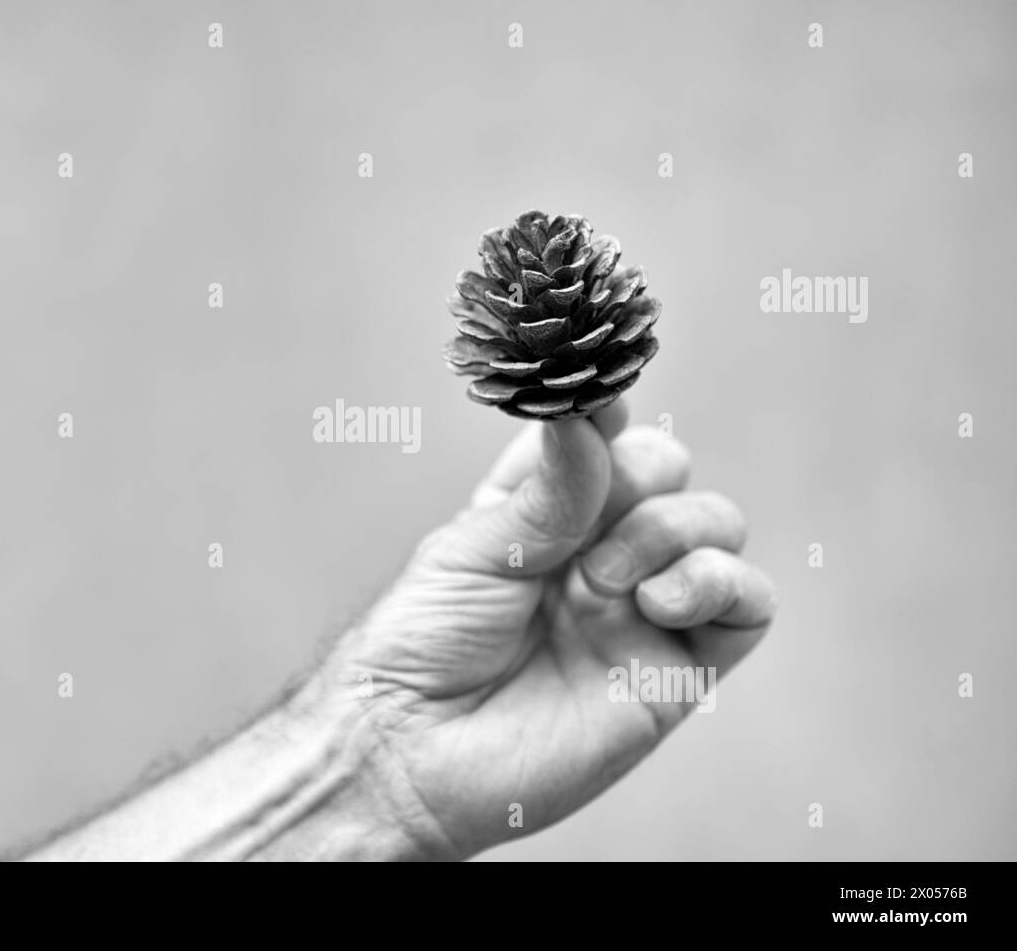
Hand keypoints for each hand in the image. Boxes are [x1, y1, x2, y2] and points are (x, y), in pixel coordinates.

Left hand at [301, 399, 778, 858]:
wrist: (413, 752)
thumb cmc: (421, 645)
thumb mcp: (474, 548)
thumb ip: (549, 490)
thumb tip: (596, 415)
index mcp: (541, 512)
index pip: (600, 436)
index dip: (602, 414)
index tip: (594, 410)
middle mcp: (598, 551)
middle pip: (668, 466)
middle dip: (640, 473)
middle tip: (587, 525)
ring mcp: (641, 607)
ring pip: (718, 524)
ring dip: (672, 530)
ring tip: (605, 579)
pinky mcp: (677, 669)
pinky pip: (749, 605)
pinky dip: (718, 583)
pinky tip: (655, 603)